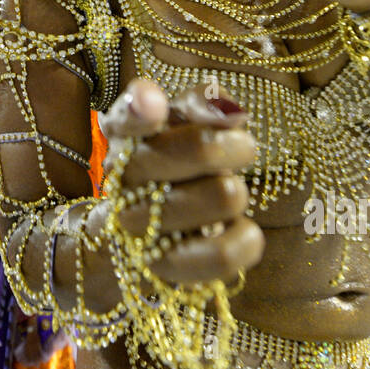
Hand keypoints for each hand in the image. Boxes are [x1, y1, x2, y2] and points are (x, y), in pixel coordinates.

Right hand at [98, 78, 263, 285]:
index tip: (157, 106)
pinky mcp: (163, 267)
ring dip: (238, 192)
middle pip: (201, 148)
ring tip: (226, 195)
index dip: (140, 109)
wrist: (145, 229)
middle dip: (238, 147)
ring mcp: (139, 226)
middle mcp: (123, 178)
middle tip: (241, 150)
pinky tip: (236, 229)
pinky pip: (224, 253)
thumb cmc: (177, 162)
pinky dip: (246, 238)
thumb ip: (203, 102)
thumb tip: (230, 113)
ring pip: (224, 197)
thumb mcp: (184, 120)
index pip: (124, 116)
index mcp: (125, 134)